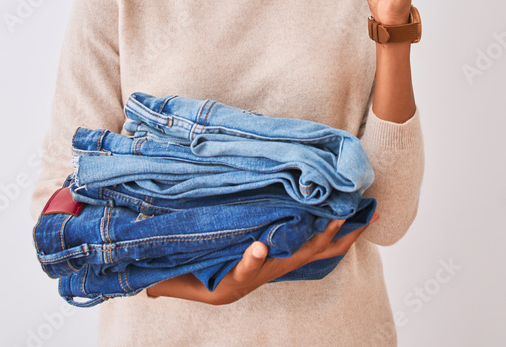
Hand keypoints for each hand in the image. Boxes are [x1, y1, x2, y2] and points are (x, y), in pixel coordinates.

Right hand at [145, 211, 379, 304]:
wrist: (210, 286)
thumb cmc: (191, 277)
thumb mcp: (173, 282)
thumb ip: (163, 284)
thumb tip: (147, 291)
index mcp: (239, 278)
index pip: (247, 272)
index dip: (254, 263)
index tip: (258, 248)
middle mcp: (266, 272)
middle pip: (298, 258)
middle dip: (320, 239)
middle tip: (338, 218)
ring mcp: (282, 263)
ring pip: (317, 251)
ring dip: (338, 234)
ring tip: (359, 213)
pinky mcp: (290, 253)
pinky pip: (321, 245)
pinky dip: (338, 232)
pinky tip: (358, 218)